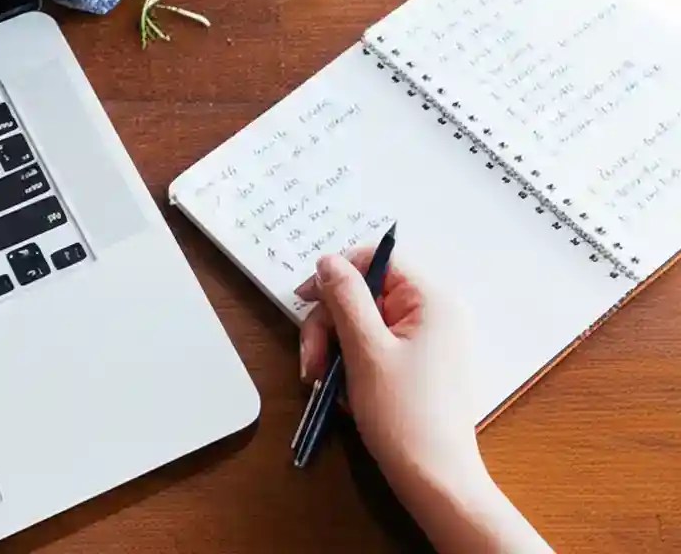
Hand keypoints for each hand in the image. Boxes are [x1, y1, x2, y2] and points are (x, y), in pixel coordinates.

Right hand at [297, 251, 550, 553]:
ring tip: (323, 383)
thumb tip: (328, 261)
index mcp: (432, 299)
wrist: (435, 480)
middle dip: (329, 325)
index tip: (305, 299)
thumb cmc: (403, 414)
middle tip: (312, 362)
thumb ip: (345, 298)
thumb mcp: (365, 350)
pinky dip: (352, 364)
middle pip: (364, 294)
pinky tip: (344, 391)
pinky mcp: (418, 364)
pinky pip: (375, 347)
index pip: (378, 258)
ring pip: (363, 323)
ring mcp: (427, 340)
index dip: (337, 274)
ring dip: (334, 349)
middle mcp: (434, 313)